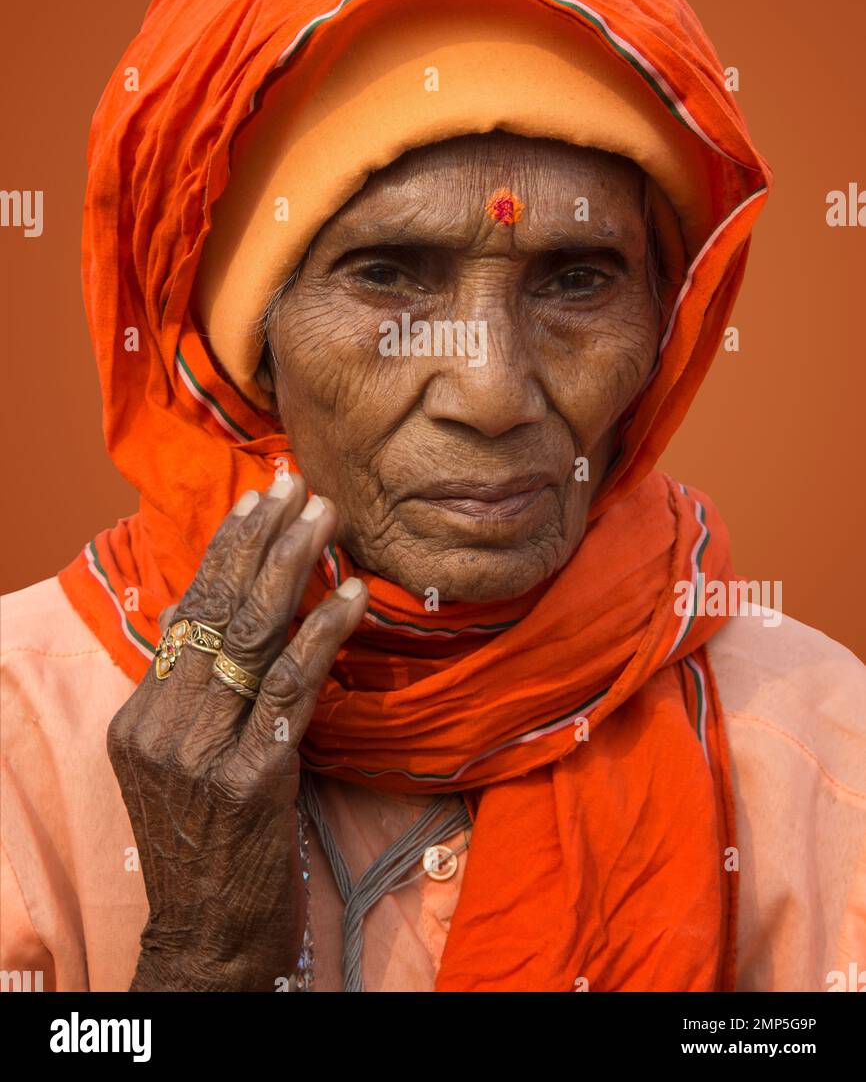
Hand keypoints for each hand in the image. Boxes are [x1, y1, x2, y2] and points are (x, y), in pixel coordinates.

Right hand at [106, 474, 366, 991]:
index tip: (258, 501)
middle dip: (261, 541)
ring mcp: (201, 753)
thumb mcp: (181, 763)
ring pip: (250, 638)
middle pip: (216, 610)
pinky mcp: (249, 780)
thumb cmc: (208, 846)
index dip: (225, 551)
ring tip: (325, 518)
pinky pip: (290, 689)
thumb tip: (199, 615)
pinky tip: (349, 597)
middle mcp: (160, 726)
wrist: (209, 937)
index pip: (186, 612)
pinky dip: (323, 636)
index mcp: (140, 715)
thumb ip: (191, 692)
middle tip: (298, 486)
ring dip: (294, 569)